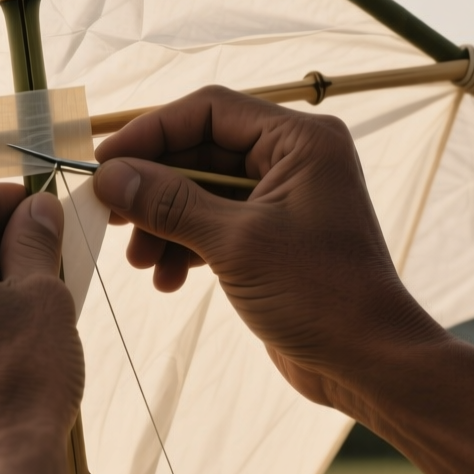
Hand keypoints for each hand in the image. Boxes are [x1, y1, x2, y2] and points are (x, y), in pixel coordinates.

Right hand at [95, 87, 473, 473]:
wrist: (368, 363)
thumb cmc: (321, 295)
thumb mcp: (235, 243)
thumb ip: (169, 203)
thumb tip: (110, 176)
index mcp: (299, 141)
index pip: (208, 111)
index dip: (151, 132)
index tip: (106, 163)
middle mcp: (292, 160)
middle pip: (198, 151)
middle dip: (153, 187)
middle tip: (110, 216)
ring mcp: (281, 200)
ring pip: (199, 191)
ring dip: (163, 223)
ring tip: (141, 262)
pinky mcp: (270, 238)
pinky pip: (211, 225)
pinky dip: (184, 246)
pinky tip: (168, 279)